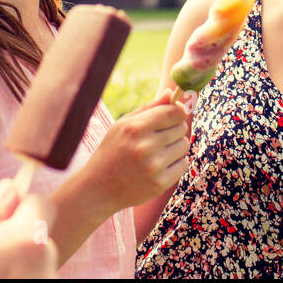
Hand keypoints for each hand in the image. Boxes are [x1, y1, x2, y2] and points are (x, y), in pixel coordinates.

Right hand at [0, 179, 57, 277]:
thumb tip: (8, 190)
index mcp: (23, 241)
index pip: (41, 205)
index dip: (19, 207)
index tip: (0, 217)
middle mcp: (43, 267)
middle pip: (38, 238)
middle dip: (13, 239)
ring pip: (33, 266)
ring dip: (13, 265)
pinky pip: (28, 282)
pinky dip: (12, 281)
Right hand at [81, 88, 190, 214]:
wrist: (98, 189)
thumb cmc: (111, 151)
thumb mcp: (122, 125)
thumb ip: (149, 108)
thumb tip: (172, 93)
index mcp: (135, 128)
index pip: (174, 112)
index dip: (176, 112)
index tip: (172, 116)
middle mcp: (146, 146)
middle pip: (181, 128)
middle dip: (173, 129)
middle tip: (158, 137)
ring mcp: (154, 167)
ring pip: (184, 145)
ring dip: (175, 147)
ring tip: (156, 152)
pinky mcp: (160, 184)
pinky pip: (183, 164)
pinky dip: (175, 164)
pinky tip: (158, 166)